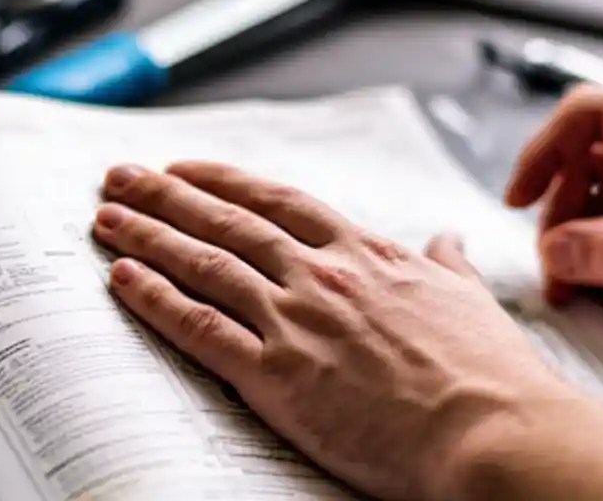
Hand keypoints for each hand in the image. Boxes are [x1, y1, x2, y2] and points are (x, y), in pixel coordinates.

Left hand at [93, 161, 571, 500]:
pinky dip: (157, 299)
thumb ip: (448, 265)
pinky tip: (124, 278)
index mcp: (367, 255)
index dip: (225, 182)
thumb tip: (447, 238)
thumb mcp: (472, 301)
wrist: (495, 434)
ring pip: (204, 264)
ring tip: (106, 216)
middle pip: (227, 222)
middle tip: (122, 175)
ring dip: (148, 236)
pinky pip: (201, 327)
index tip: (188, 168)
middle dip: (167, 194)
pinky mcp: (277, 376)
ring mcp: (297, 321)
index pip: (279, 202)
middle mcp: (323, 276)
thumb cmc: (491, 376)